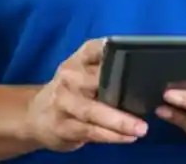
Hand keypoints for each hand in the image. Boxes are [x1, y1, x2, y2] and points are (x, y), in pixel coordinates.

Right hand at [23, 38, 149, 150]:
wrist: (35, 115)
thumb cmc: (72, 91)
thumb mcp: (84, 73)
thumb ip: (107, 70)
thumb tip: (145, 76)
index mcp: (80, 58)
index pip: (100, 49)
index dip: (118, 51)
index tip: (141, 57)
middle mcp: (70, 76)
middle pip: (99, 82)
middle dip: (124, 92)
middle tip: (150, 102)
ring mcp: (64, 101)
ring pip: (93, 110)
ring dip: (119, 121)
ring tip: (141, 128)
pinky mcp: (63, 125)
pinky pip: (90, 130)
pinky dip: (111, 135)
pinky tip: (128, 137)